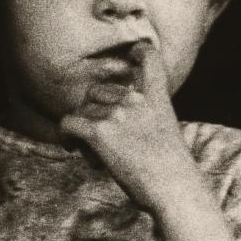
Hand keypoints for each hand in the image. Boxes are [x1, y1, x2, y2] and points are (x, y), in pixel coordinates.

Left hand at [58, 42, 199, 213]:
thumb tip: (121, 123)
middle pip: (99, 90)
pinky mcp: (99, 132)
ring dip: (83, 128)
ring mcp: (116, 114)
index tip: (130, 57)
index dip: (137, 52)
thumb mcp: (167, 131)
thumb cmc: (173, 170)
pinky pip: (68, 123)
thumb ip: (148, 116)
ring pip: (83, 110)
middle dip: (95, 111)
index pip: (149, 58)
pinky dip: (67, 136)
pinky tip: (73, 147)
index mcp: (157, 97)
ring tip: (94, 151)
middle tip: (103, 137)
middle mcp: (135, 99)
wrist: (174, 188)